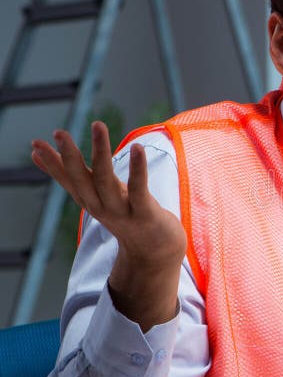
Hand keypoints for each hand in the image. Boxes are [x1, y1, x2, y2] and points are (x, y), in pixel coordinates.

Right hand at [31, 122, 185, 329]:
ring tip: (97, 125)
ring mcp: (122, 211)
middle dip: (69, 156)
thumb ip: (70, 176)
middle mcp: (100, 206)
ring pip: (107, 180)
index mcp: (89, 200)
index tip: (35, 143)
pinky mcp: (145, 213)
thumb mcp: (93, 195)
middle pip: (81, 180)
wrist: (154, 251)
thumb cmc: (123, 215)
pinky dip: (137, 169)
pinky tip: (137, 147)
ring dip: (101, 152)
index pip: (67, 180)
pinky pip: (139, 189)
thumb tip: (36, 155)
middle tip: (59, 133)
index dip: (51, 163)